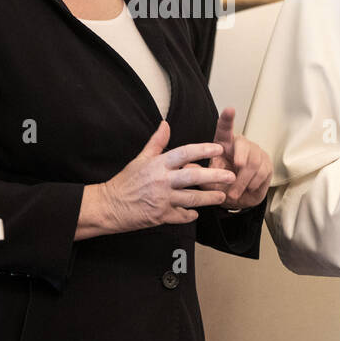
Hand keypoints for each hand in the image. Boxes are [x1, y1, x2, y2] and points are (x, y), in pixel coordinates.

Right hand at [79, 121, 233, 237]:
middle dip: (214, 176)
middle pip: (194, 177)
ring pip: (192, 199)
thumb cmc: (125, 182)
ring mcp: (162, 200)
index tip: (218, 149)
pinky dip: (190, 215)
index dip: (203, 150)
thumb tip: (165, 124)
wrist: (109, 206)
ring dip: (209, 198)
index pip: (185, 153)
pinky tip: (196, 213)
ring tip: (222, 196)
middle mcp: (161, 181)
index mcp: (157, 164)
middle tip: (230, 176)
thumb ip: (156, 143)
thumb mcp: (140, 159)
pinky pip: (181, 216)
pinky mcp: (160, 216)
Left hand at [206, 108, 271, 210]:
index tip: (230, 110)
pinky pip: (261, 172)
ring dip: (242, 181)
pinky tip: (247, 189)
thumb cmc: (223, 184)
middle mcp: (241, 145)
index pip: (225, 128)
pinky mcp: (266, 164)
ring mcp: (256, 153)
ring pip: (252, 162)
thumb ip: (200, 174)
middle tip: (238, 165)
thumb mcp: (208, 181)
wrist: (240, 198)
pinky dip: (252, 184)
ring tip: (234, 193)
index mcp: (224, 144)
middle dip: (241, 155)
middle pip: (243, 144)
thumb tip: (186, 166)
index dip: (228, 119)